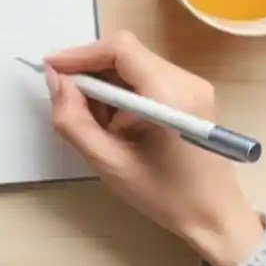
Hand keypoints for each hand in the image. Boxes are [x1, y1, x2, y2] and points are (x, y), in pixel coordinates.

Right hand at [45, 32, 263, 265]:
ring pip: (133, 63)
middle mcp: (186, 80)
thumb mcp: (109, 163)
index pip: (120, 49)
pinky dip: (122, 90)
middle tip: (69, 101)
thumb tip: (56, 80)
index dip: (80, 54)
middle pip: (126, 53)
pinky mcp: (192, 91)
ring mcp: (193, 83)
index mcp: (170, 96)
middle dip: (90, 71)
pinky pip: (146, 75)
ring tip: (96, 121)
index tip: (51, 69)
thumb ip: (74, 120)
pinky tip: (116, 121)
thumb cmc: (164, 196)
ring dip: (106, 83)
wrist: (215, 216)